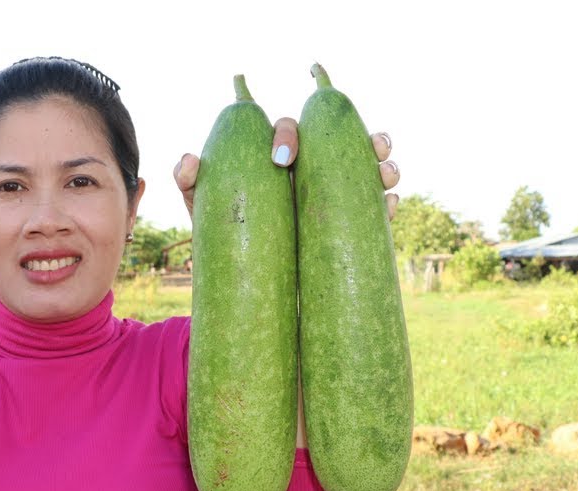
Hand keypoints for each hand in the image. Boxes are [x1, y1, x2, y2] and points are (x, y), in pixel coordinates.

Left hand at [173, 123, 400, 219]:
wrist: (243, 273)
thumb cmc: (223, 228)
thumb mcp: (203, 206)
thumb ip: (190, 180)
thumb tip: (188, 160)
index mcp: (275, 155)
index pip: (287, 130)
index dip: (287, 135)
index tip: (279, 160)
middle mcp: (308, 167)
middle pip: (341, 141)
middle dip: (360, 138)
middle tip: (369, 146)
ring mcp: (331, 192)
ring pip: (366, 168)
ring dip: (383, 164)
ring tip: (386, 174)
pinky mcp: (347, 221)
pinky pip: (374, 209)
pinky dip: (385, 204)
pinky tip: (389, 205)